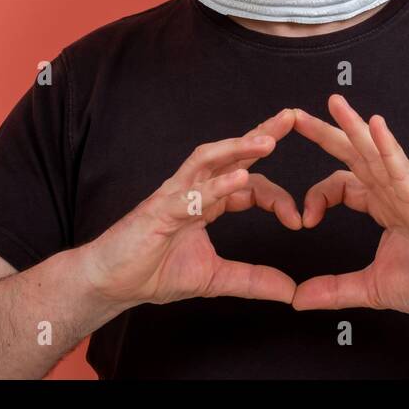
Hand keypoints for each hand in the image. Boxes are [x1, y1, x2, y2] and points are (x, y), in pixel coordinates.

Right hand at [81, 109, 302, 308]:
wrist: (110, 283)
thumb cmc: (152, 271)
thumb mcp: (214, 278)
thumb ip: (252, 280)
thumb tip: (291, 291)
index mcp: (207, 202)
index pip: (248, 183)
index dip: (277, 197)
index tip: (298, 221)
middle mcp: (192, 189)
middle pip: (231, 154)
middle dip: (261, 134)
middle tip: (292, 117)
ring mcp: (173, 195)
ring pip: (208, 159)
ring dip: (238, 147)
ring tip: (268, 141)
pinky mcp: (158, 210)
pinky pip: (189, 193)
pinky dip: (215, 185)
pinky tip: (239, 179)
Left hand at [290, 95, 408, 316]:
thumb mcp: (371, 288)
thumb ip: (334, 290)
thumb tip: (297, 300)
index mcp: (383, 206)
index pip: (342, 184)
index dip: (318, 195)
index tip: (305, 219)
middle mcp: (394, 193)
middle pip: (354, 155)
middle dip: (325, 133)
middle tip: (294, 116)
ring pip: (376, 153)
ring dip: (354, 126)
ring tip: (334, 103)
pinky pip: (402, 169)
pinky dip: (388, 147)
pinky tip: (375, 126)